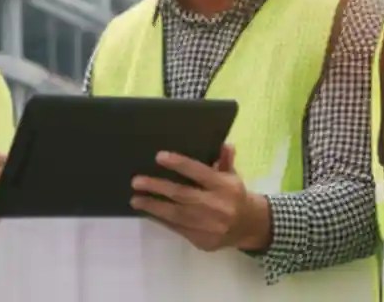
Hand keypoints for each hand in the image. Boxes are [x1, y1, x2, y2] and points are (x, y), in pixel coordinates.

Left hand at [130, 144, 271, 251]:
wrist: (248, 226)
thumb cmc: (234, 195)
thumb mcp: (232, 175)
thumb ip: (225, 160)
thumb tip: (225, 144)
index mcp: (225, 186)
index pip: (199, 172)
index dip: (179, 164)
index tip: (159, 156)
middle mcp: (217, 206)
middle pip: (182, 195)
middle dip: (158, 187)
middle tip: (136, 182)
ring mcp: (209, 225)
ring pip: (176, 215)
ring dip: (153, 206)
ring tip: (135, 200)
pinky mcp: (202, 240)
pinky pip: (177, 229)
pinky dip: (161, 220)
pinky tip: (148, 212)